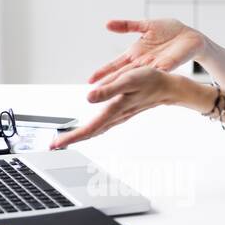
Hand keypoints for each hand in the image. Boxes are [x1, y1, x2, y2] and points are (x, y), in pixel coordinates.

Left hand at [49, 67, 174, 148]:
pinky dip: (91, 129)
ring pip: (96, 130)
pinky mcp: (121, 113)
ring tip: (66, 138)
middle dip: (71, 139)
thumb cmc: (150, 81)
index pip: (88, 129)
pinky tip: (89, 128)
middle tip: (54, 145)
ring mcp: (118, 117)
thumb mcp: (128, 80)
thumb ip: (108, 90)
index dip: (71, 137)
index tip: (56, 144)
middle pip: (90, 133)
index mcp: (114, 111)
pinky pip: (102, 125)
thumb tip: (89, 97)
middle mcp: (115, 117)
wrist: (169, 87)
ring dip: (80, 135)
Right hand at [88, 18, 203, 85]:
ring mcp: (153, 67)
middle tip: (95, 95)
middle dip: (109, 84)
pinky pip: (154, 74)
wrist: (190, 35)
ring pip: (136, 79)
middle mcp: (142, 63)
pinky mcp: (166, 67)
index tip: (90, 81)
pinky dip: (146, 81)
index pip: (115, 65)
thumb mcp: (145, 25)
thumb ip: (127, 26)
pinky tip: (137, 88)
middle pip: (122, 75)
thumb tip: (107, 24)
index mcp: (135, 53)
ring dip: (125, 88)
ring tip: (112, 97)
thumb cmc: (170, 30)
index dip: (103, 72)